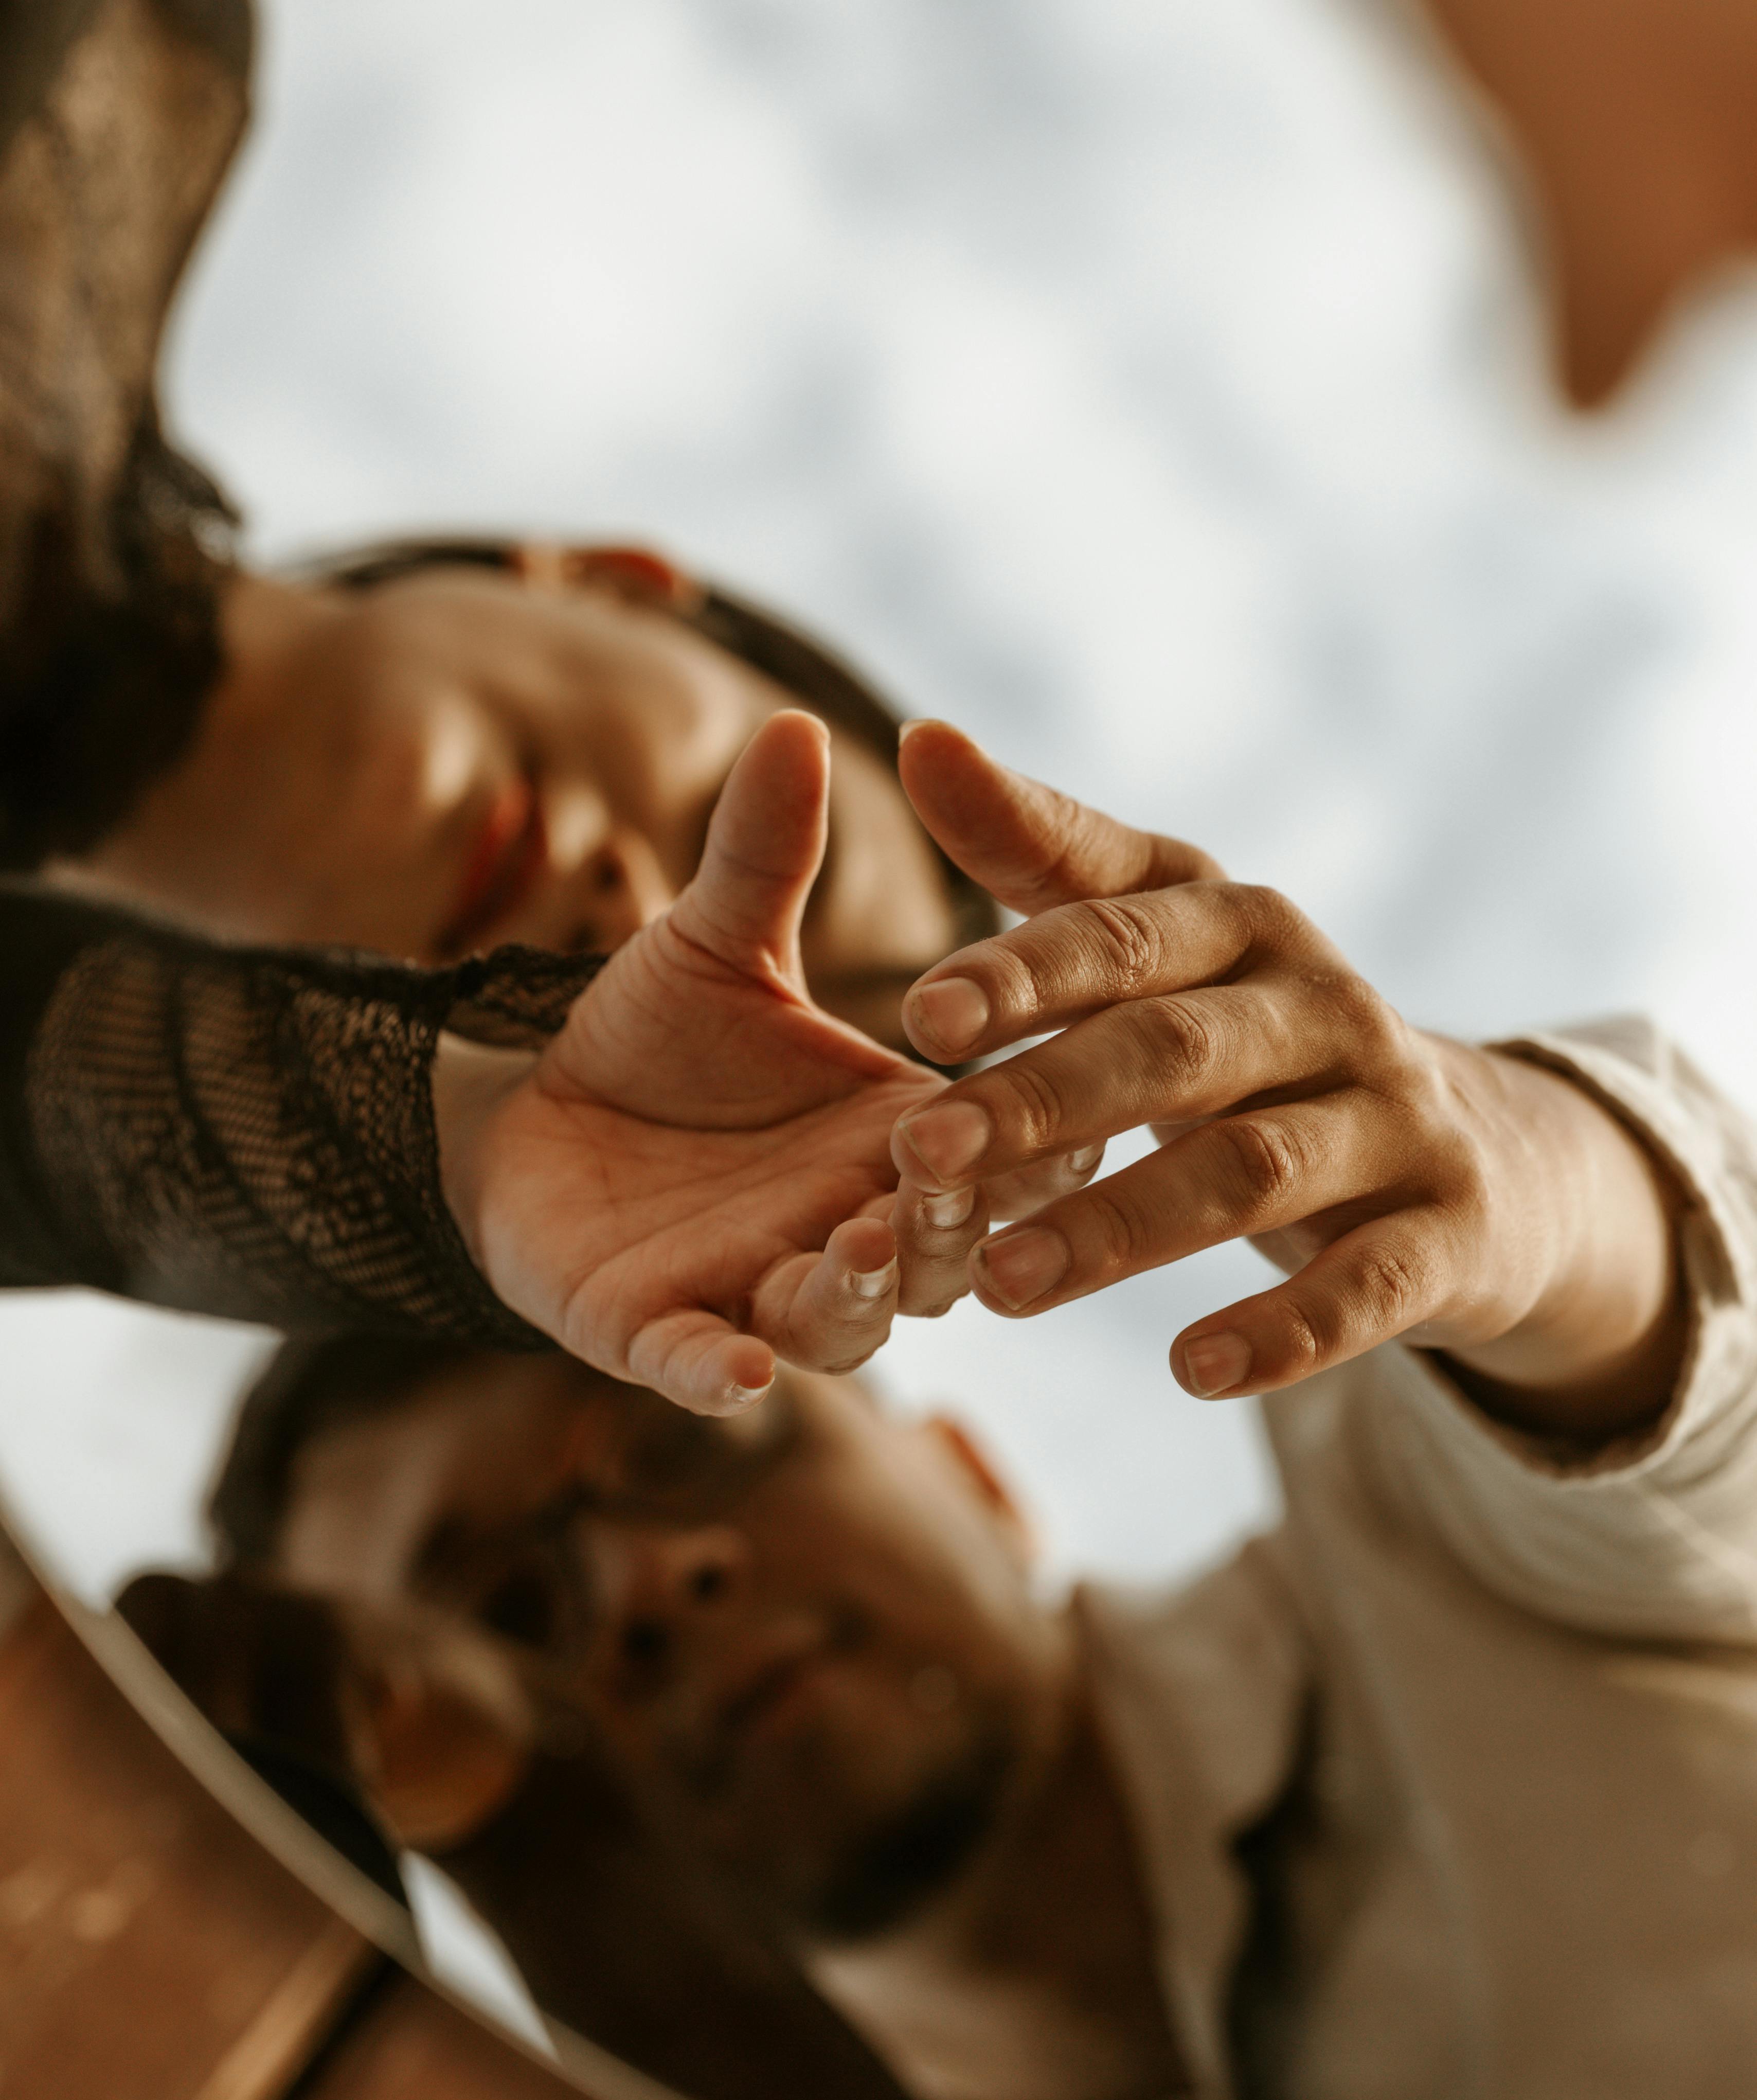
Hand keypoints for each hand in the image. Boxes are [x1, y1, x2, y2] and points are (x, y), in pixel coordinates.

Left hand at [435, 713, 982, 1416]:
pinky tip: (740, 1375)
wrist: (530, 1110)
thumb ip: (763, 857)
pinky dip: (722, 1376)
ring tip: (856, 1251)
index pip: (1000, 1150)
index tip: (1052, 1098)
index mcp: (892, 1137)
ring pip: (842, 1325)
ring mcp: (760, 1288)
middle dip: (950, 1226)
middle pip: (941, 1256)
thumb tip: (799, 723)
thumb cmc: (658, 1035)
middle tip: (939, 1177)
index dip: (1030, 1134)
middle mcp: (850, 1226)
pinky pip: (703, 1367)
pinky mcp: (663, 1332)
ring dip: (857, 1300)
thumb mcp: (713, 941)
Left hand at [889, 723, 1682, 1434]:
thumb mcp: (1167, 937)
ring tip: (999, 1284)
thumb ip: (1046, 856)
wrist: (1476, 1157)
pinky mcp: (1442, 1235)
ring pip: (1249, 1173)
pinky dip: (1283, 1331)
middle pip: (1174, 1051)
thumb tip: (922, 740)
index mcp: (1241, 927)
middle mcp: (1323, 1005)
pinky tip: (1191, 1374)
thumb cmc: (1256, 1036)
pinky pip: (1366, 1286)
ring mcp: (1393, 1121)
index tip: (920, 1011)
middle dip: (1044, 1103)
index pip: (1125, 930)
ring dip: (1121, 1228)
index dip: (1026, 970)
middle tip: (919, 1158)